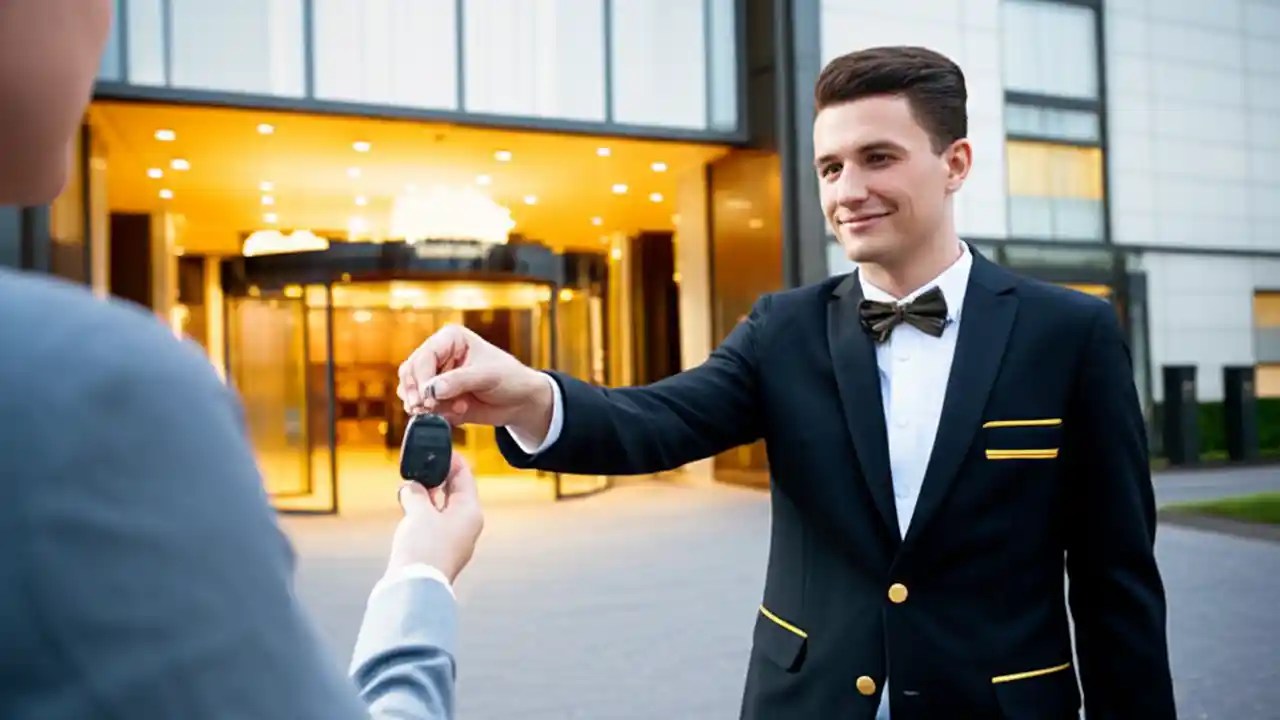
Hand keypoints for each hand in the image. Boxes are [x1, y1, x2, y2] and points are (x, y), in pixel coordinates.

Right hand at [387, 453, 483, 583]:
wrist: (413, 587)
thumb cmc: (423, 548)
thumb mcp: (419, 511)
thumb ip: (417, 493)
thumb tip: (413, 488)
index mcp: (470, 512)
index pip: (465, 477)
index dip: (453, 460)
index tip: (441, 448)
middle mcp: (466, 525)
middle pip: (455, 493)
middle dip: (438, 478)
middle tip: (422, 464)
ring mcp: (453, 539)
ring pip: (442, 509)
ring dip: (428, 496)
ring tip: (412, 483)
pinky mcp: (438, 551)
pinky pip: (433, 523)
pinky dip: (422, 512)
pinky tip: (408, 507)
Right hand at [397, 323, 552, 441]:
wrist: (520, 401)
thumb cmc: (509, 378)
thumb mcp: (487, 376)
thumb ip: (458, 381)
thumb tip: (430, 390)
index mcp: (450, 339)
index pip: (424, 356)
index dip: (422, 378)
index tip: (427, 398)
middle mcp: (439, 356)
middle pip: (410, 373)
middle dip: (418, 394)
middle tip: (428, 409)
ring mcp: (436, 378)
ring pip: (411, 391)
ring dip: (427, 406)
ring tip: (455, 409)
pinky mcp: (437, 398)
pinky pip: (423, 408)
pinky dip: (434, 415)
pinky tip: (457, 414)